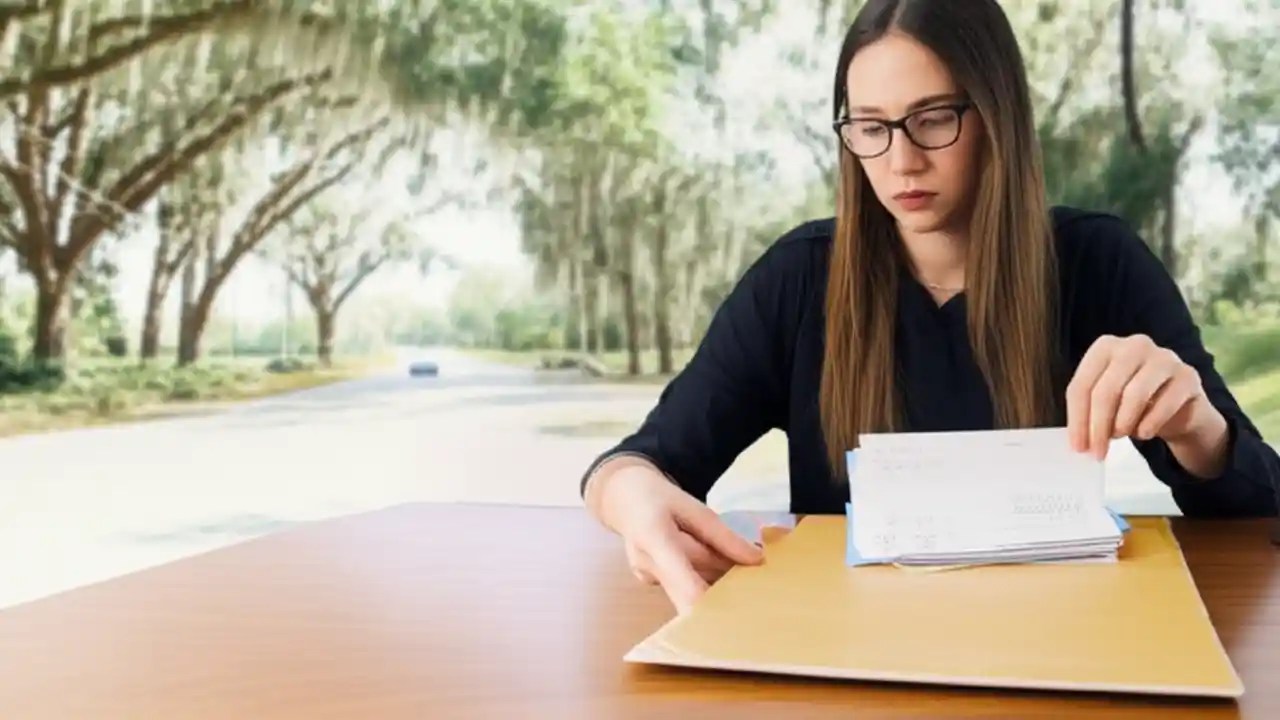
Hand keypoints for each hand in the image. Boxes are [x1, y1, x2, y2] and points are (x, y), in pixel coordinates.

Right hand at [590, 462, 763, 614]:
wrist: (623, 498)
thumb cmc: (658, 498)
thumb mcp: (692, 506)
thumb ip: (721, 535)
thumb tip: (755, 560)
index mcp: (654, 538)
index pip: (685, 582)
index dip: (710, 606)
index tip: (737, 616)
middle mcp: (647, 565)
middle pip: (695, 586)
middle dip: (724, 584)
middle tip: (752, 575)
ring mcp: (647, 578)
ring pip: (692, 587)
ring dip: (715, 578)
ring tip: (734, 563)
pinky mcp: (651, 584)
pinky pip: (685, 585)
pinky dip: (702, 577)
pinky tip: (712, 564)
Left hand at [1066, 334, 1217, 459]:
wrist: (1178, 409)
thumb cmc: (1133, 404)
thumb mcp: (1106, 404)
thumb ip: (1089, 414)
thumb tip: (1077, 440)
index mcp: (1105, 347)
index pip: (1082, 385)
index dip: (1077, 419)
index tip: (1078, 447)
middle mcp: (1134, 346)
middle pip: (1107, 390)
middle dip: (1098, 426)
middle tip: (1097, 452)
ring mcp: (1164, 358)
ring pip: (1135, 394)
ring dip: (1124, 423)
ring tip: (1121, 435)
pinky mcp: (1188, 376)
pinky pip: (1165, 404)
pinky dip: (1150, 424)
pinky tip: (1144, 433)